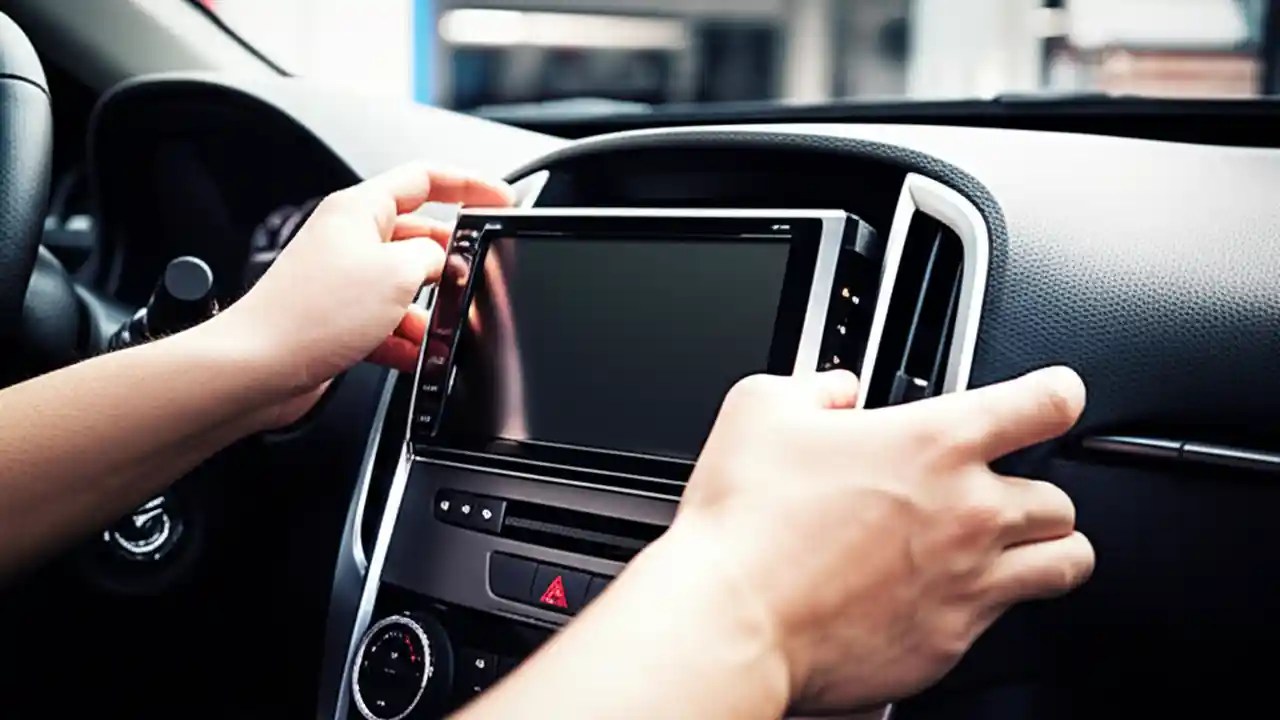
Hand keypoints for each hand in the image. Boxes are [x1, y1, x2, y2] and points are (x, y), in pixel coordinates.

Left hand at [212, 162, 512, 426]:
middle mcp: (350, 239)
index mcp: (360, 209)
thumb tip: (448, 261)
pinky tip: (413, 356)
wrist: (260, 367)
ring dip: (427, 311)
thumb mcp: (398, 274)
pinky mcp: (339, 319)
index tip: (501, 198)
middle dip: (448, 263)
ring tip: (437, 331)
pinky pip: (387, 322)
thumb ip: (436, 258)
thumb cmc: (311, 314)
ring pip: (406, 286)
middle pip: (419, 236)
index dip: (469, 184)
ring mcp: (344, 279)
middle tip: (473, 279)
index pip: (425, 178)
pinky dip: (405, 339)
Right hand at [661, 366, 1093, 712]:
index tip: (1053, 397)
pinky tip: (937, 601)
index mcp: (935, 443)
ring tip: (1014, 554)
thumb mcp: (761, 410)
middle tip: (996, 497)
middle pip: (1061, 501)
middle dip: (1035, 495)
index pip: (1045, 403)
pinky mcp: (949, 644)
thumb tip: (838, 394)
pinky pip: (1000, 623)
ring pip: (1063, 565)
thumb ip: (816, 388)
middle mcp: (970, 513)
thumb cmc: (745, 520)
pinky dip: (980, 609)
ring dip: (1045, 554)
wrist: (732, 622)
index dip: (1056, 393)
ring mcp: (968, 584)